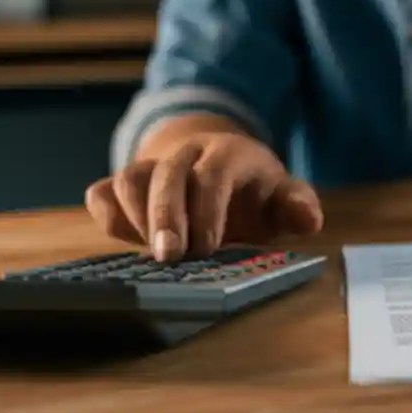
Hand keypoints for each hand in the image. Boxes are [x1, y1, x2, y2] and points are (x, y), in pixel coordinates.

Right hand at [84, 133, 323, 261]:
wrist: (216, 165)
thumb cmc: (251, 192)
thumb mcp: (280, 195)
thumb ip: (296, 205)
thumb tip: (308, 219)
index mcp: (228, 153)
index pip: (212, 174)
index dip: (206, 210)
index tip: (206, 249)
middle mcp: (186, 154)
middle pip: (166, 174)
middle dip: (166, 217)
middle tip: (171, 258)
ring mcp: (151, 166)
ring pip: (130, 178)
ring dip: (137, 217)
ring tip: (152, 254)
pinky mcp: (123, 185)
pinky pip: (102, 194)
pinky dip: (109, 216)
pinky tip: (130, 242)